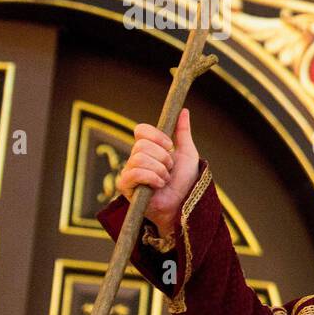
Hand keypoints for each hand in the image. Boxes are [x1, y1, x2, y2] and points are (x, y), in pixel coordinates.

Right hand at [114, 108, 200, 238]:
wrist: (184, 204)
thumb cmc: (185, 182)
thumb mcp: (188, 154)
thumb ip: (183, 132)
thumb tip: (183, 110)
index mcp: (149, 148)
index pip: (141, 130)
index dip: (155, 136)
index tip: (169, 145)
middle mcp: (136, 158)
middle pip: (141, 145)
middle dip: (163, 158)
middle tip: (170, 170)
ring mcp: (129, 172)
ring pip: (138, 158)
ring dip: (159, 170)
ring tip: (165, 180)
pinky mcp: (125, 186)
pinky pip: (134, 173)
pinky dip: (152, 178)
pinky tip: (158, 186)